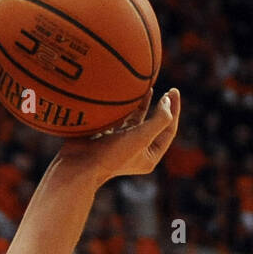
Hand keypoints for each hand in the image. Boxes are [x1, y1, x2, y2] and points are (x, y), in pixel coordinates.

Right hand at [56, 89, 180, 187]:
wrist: (78, 165)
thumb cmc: (111, 154)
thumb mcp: (140, 137)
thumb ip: (159, 120)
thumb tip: (168, 102)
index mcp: (149, 156)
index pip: (168, 131)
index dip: (173, 111)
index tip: (173, 91)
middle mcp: (137, 151)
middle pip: (156, 126)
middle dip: (162, 108)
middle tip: (169, 91)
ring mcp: (122, 144)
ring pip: (138, 121)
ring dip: (144, 105)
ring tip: (149, 89)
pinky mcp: (108, 136)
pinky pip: (122, 119)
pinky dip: (126, 108)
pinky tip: (127, 96)